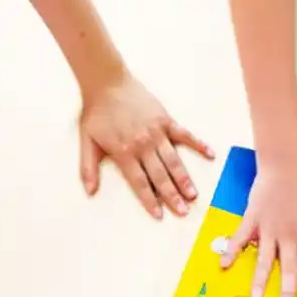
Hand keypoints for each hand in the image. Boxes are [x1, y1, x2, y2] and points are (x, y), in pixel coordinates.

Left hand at [78, 75, 214, 217]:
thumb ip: (88, 168)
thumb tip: (89, 192)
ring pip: (173, 160)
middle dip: (172, 196)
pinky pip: (185, 135)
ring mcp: (157, 132)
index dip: (149, 200)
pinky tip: (210, 154)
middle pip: (160, 176)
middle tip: (183, 211)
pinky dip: (198, 144)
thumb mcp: (87, 141)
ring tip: (193, 194)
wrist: (107, 82)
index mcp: (124, 152)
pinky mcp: (166, 120)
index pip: (139, 182)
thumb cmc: (97, 112)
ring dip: (184, 179)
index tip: (159, 215)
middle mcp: (143, 145)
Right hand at [221, 162, 296, 296]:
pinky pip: (241, 238)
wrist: (288, 164)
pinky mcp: (253, 219)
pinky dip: (232, 251)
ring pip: (265, 260)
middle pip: (289, 271)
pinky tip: (224, 265)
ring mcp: (270, 229)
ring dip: (261, 280)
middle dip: (288, 295)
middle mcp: (290, 237)